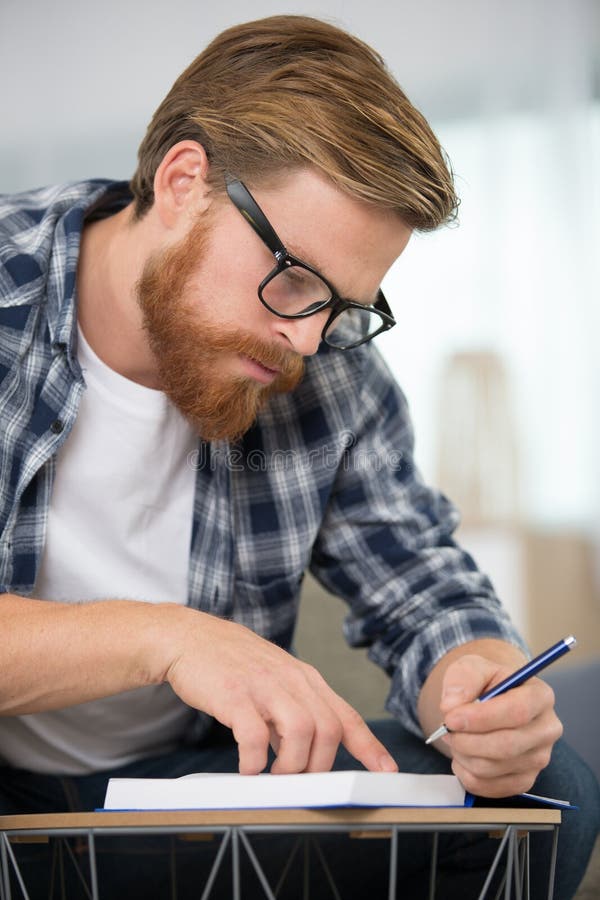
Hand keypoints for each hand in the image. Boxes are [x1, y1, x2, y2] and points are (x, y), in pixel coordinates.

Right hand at [163, 608, 397, 775]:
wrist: (191, 637)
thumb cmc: (233, 663)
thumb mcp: (274, 681)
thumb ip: (293, 713)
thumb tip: (307, 756)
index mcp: (305, 679)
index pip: (346, 716)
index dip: (369, 746)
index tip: (386, 771)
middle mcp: (291, 680)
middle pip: (328, 730)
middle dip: (319, 766)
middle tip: (298, 780)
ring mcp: (264, 685)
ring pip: (301, 732)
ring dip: (291, 766)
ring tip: (273, 775)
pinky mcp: (234, 695)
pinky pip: (255, 736)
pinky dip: (256, 760)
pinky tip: (247, 767)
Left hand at [438, 654, 562, 797]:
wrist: (491, 702)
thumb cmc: (485, 683)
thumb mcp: (472, 666)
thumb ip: (462, 678)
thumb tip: (452, 705)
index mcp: (540, 696)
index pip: (517, 712)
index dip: (481, 718)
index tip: (451, 718)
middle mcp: (547, 730)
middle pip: (506, 746)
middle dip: (467, 740)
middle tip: (446, 729)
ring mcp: (539, 759)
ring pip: (493, 768)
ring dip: (463, 755)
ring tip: (456, 738)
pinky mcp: (524, 780)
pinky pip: (488, 787)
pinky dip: (466, 773)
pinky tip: (464, 755)